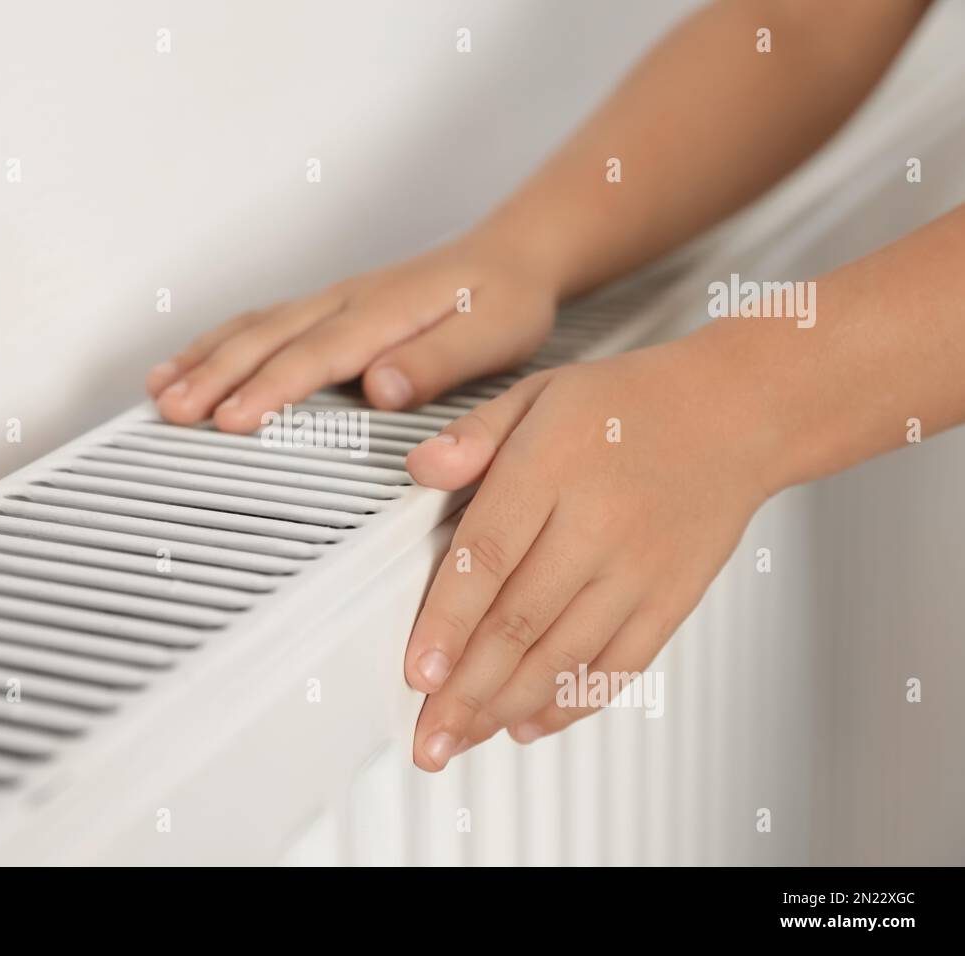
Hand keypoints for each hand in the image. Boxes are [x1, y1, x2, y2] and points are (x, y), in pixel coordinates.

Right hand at [145, 231, 557, 432]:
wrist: (506, 258)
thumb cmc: (501, 303)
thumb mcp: (493, 336)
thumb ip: (438, 363)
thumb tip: (382, 388)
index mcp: (383, 314)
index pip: (316, 356)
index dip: (271, 389)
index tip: (232, 420)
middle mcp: (345, 302)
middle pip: (267, 340)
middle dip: (215, 376)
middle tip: (173, 412)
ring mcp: (328, 301)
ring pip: (252, 328)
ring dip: (204, 359)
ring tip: (160, 392)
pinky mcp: (322, 307)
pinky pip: (259, 322)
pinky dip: (216, 342)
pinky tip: (188, 362)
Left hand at [401, 335, 771, 768]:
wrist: (736, 415)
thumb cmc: (628, 407)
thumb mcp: (540, 395)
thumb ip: (474, 435)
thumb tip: (419, 469)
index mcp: (552, 467)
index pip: (488, 556)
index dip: (448, 622)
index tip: (418, 673)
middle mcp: (598, 523)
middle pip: (520, 622)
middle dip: (466, 690)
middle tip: (429, 737)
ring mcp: (640, 568)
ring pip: (564, 655)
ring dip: (507, 706)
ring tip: (463, 739)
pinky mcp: (672, 598)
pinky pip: (618, 666)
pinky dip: (571, 704)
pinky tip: (528, 725)